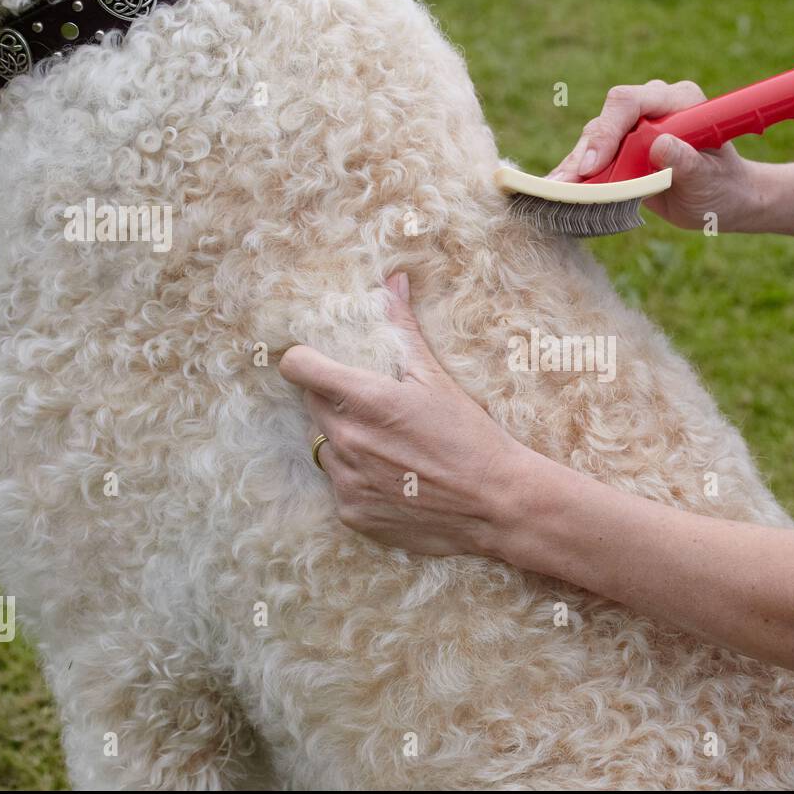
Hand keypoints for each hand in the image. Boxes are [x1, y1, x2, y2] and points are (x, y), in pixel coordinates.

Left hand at [278, 273, 526, 557]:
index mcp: (365, 399)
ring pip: (326, 448)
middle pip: (313, 406)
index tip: (317, 362)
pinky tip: (396, 480)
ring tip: (392, 448)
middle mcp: (347, 440)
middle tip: (378, 409)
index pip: (298, 367)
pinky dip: (360, 480)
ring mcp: (347, 481)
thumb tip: (393, 280)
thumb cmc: (470, 435)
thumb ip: (403, 329)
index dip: (304, 360)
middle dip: (337, 401)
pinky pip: (341, 487)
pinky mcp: (353, 513)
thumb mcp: (436, 377)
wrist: (495, 502)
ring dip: (348, 443)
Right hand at [547, 80, 762, 231]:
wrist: (722, 197)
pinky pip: (594, 157)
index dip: (608, 131)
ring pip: (595, 138)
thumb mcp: (710, 179)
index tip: (593, 164)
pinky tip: (558, 188)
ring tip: (556, 187)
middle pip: (607, 119)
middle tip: (567, 182)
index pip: (632, 102)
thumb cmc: (722, 186)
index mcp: (679, 101)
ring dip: (575, 164)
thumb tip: (661, 145)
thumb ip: (688, 162)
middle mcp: (653, 106)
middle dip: (586, 151)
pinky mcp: (621, 148)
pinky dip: (577, 174)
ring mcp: (634, 126)